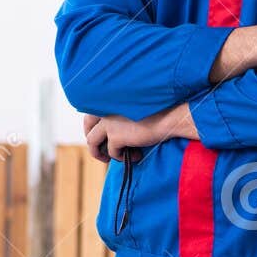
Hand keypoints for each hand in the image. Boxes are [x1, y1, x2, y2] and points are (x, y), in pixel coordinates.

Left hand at [83, 103, 197, 161]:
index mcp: (108, 98)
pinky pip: (112, 152)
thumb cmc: (158, 111)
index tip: (100, 134)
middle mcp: (105, 108)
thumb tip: (112, 132)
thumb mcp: (133, 108)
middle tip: (100, 150)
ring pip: (92, 142)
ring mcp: (108, 122)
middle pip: (87, 126)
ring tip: (110, 159)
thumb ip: (120, 115)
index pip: (91, 111)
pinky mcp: (115, 136)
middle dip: (92, 139)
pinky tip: (136, 156)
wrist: (169, 116)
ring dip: (100, 153)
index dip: (93, 125)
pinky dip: (120, 157)